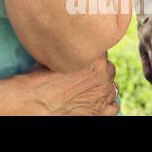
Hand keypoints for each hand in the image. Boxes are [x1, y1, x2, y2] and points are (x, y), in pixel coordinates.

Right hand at [2, 56, 118, 115]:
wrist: (38, 101)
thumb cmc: (41, 77)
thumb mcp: (54, 54)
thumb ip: (66, 48)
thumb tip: (63, 40)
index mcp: (95, 58)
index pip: (100, 50)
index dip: (90, 54)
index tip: (82, 57)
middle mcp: (104, 75)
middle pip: (109, 67)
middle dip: (98, 69)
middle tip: (83, 73)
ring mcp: (105, 95)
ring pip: (113, 86)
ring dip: (103, 86)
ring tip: (88, 88)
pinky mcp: (102, 111)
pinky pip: (114, 107)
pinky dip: (108, 104)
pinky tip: (97, 101)